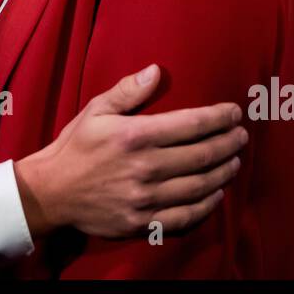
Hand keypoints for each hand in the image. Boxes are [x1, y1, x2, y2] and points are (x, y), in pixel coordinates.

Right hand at [13, 64, 245, 239]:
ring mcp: (145, 198)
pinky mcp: (143, 222)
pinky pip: (185, 217)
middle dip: (229, 143)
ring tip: (234, 162)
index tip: (234, 113)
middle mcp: (145, 167)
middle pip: (202, 155)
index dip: (219, 118)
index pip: (191, 124)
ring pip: (199, 186)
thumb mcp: (95, 110)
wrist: (51, 192)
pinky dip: (206, 206)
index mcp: (135, 136)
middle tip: (242, 136)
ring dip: (223, 173)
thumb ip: (127, 91)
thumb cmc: (75, 146)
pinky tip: (216, 194)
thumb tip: (155, 71)